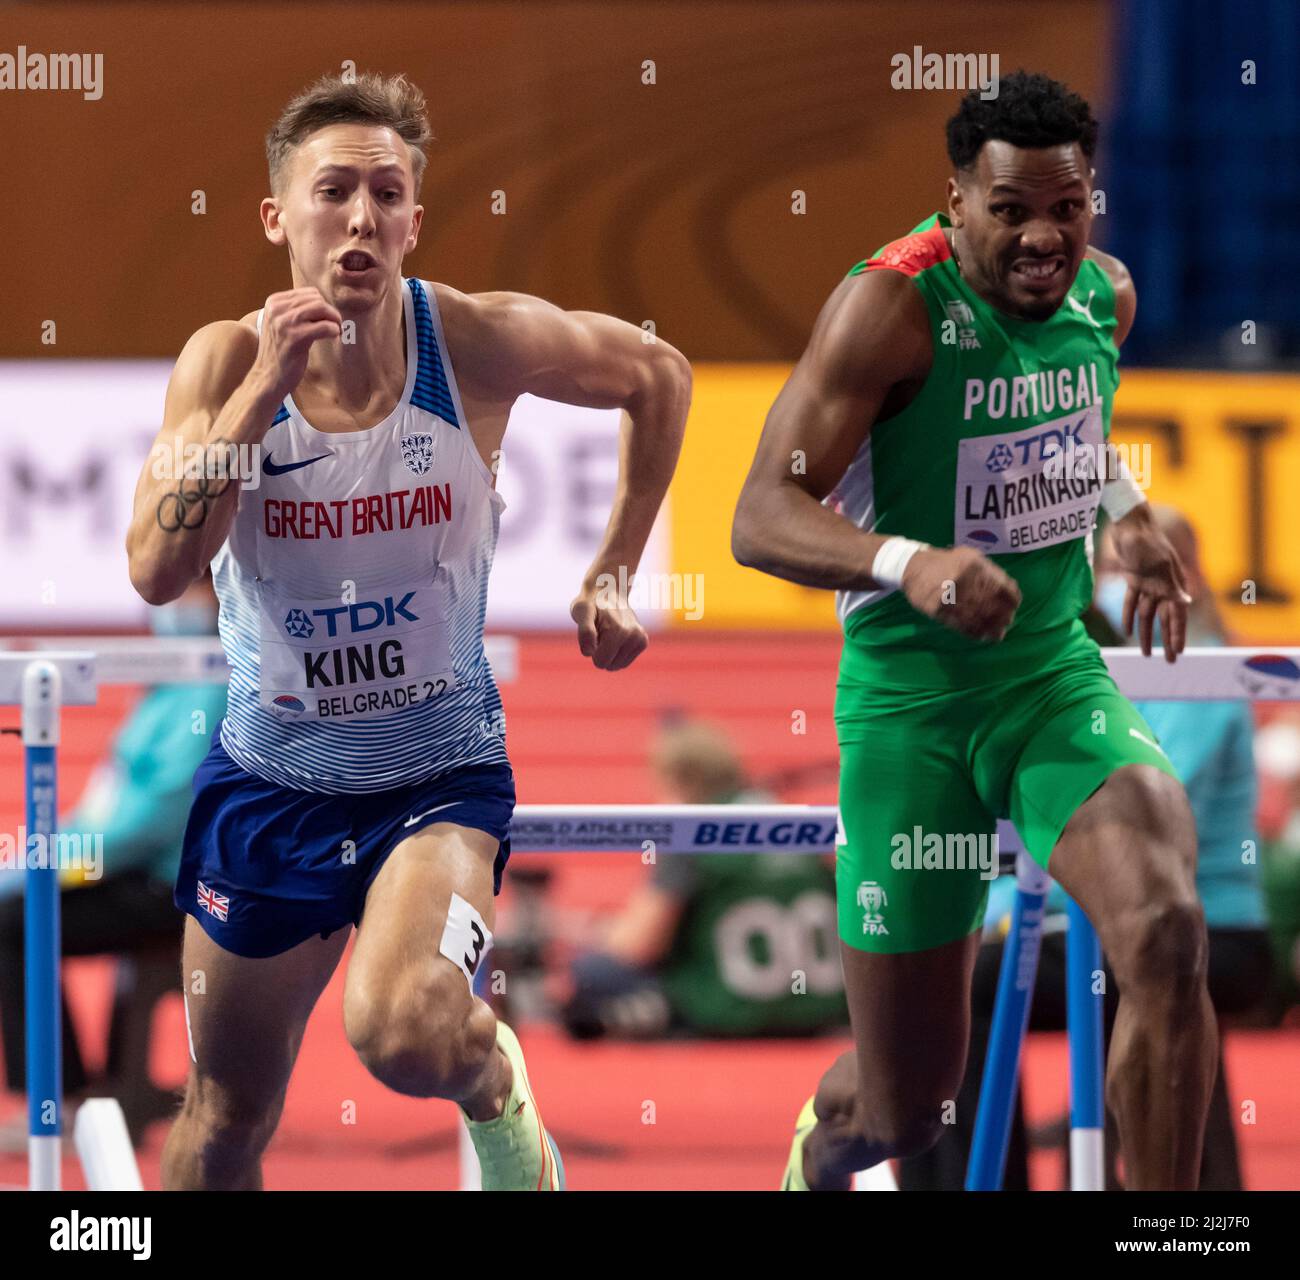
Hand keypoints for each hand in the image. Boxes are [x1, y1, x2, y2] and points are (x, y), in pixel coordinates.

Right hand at [251, 287, 342, 405]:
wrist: (268, 376)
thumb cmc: (281, 352)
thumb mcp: (282, 324)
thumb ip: (296, 310)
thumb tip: (323, 302)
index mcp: (274, 302)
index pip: (309, 293)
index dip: (323, 306)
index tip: (327, 320)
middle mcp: (277, 309)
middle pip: (317, 299)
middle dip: (331, 313)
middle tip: (335, 327)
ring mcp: (285, 322)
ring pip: (322, 308)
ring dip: (335, 321)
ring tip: (336, 332)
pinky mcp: (295, 337)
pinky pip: (325, 326)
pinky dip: (334, 331)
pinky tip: (334, 338)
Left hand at [570, 577, 648, 670]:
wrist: (608, 591)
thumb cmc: (591, 604)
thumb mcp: (581, 612)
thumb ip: (585, 632)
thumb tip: (588, 653)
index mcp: (618, 630)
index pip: (600, 662)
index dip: (592, 650)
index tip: (594, 632)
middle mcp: (634, 635)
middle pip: (609, 666)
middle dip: (601, 652)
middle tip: (600, 631)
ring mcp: (641, 638)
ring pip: (618, 666)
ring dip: (609, 653)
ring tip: (607, 632)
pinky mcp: (643, 641)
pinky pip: (624, 662)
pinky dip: (617, 653)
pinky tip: (616, 636)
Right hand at [901, 546, 1020, 641]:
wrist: (913, 567)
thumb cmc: (945, 560)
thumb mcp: (969, 556)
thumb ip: (988, 570)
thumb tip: (1007, 588)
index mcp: (975, 567)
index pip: (1001, 587)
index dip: (1011, 600)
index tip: (1014, 606)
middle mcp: (965, 583)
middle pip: (991, 605)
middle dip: (1002, 616)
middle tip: (1007, 622)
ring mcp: (951, 598)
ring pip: (977, 618)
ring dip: (991, 628)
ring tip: (998, 634)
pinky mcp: (939, 610)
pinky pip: (960, 625)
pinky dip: (974, 633)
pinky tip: (982, 637)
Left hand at [1108, 507, 1191, 662]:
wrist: (1130, 523)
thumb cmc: (1147, 541)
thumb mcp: (1160, 564)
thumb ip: (1170, 585)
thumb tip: (1185, 603)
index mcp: (1174, 583)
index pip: (1178, 615)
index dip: (1178, 634)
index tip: (1179, 652)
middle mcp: (1163, 586)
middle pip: (1165, 619)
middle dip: (1167, 641)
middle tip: (1170, 661)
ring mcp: (1148, 583)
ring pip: (1147, 615)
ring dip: (1147, 633)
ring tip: (1146, 653)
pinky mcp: (1133, 578)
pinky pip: (1132, 602)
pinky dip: (1129, 616)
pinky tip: (1129, 631)